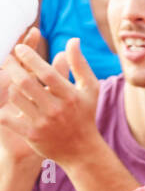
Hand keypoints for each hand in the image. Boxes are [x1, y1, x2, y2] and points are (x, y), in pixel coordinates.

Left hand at [0, 39, 100, 163]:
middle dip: (11, 66)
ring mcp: (43, 123)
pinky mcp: (32, 135)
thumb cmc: (84, 114)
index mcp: (70, 96)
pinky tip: (2, 98)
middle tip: (6, 58)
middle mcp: (56, 109)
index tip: (19, 48)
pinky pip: (8, 117)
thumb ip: (79, 64)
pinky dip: (1, 107)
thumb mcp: (89, 89)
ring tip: (8, 77)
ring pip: (15, 97)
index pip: (47, 72)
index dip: (30, 57)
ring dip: (8, 85)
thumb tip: (72, 40)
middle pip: (26, 83)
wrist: (81, 150)